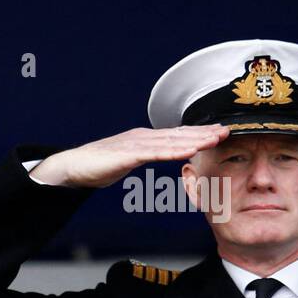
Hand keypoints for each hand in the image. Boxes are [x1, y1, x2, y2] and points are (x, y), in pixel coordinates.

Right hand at [30, 125, 228, 187]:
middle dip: (203, 133)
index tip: (218, 133)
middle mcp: (141, 137)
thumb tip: (153, 158)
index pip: (175, 135)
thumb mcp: (124, 160)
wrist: (70, 167)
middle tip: (227, 131)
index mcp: (142, 139)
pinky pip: (155, 153)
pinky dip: (174, 151)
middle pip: (177, 135)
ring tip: (215, 139)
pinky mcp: (127, 155)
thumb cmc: (94, 166)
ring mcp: (135, 144)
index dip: (197, 133)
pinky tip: (189, 151)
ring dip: (194, 140)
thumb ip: (141, 157)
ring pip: (170, 142)